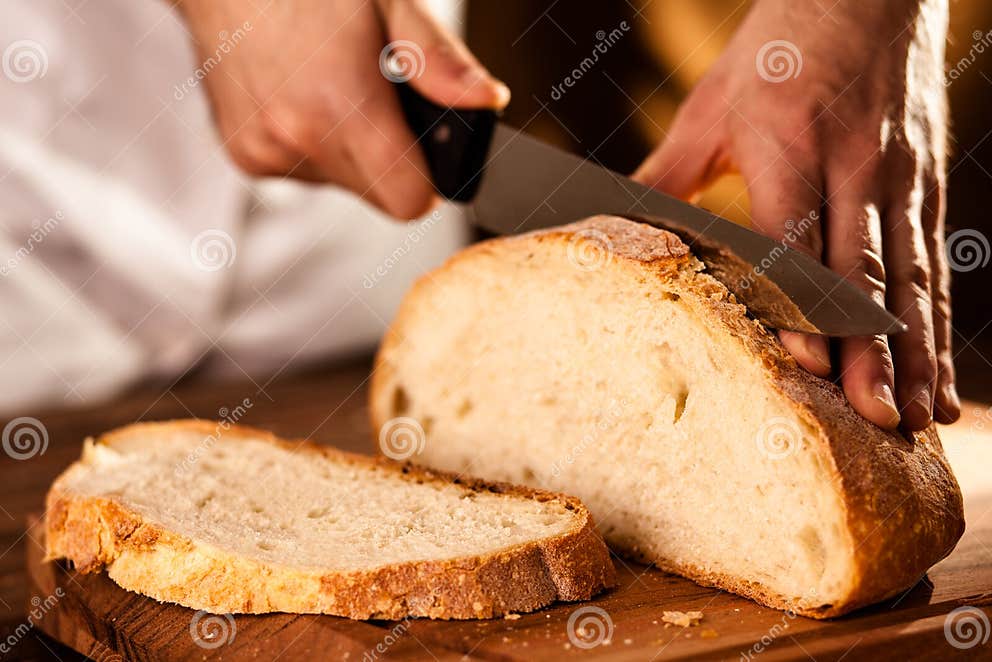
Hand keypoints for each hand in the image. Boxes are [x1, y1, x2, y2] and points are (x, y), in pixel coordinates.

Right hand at [176, 0, 508, 218]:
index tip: (426, 149)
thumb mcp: (388, 1)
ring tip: (331, 86)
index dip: (428, 180)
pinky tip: (300, 96)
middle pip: (378, 194)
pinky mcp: (243, 155)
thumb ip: (440, 62)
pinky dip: (312, 142)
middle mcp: (295, 138)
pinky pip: (304, 170)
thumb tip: (486, 102)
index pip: (408, 200)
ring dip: (349, 148)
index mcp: (339, 105)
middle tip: (377, 98)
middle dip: (389, 156)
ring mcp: (264, 152)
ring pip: (342, 183)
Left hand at [634, 0, 957, 430]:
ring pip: (909, 279)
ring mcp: (900, 178)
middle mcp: (854, 165)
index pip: (796, 235)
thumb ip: (666, 174)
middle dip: (872, 351)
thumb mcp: (710, 106)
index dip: (803, 304)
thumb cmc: (777, 48)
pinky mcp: (927, 187)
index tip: (808, 365)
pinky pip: (933, 267)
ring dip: (916, 354)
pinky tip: (942, 378)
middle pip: (862, 270)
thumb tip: (605, 221)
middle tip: (877, 418)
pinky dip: (940, 328)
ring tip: (917, 418)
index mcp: (788, 142)